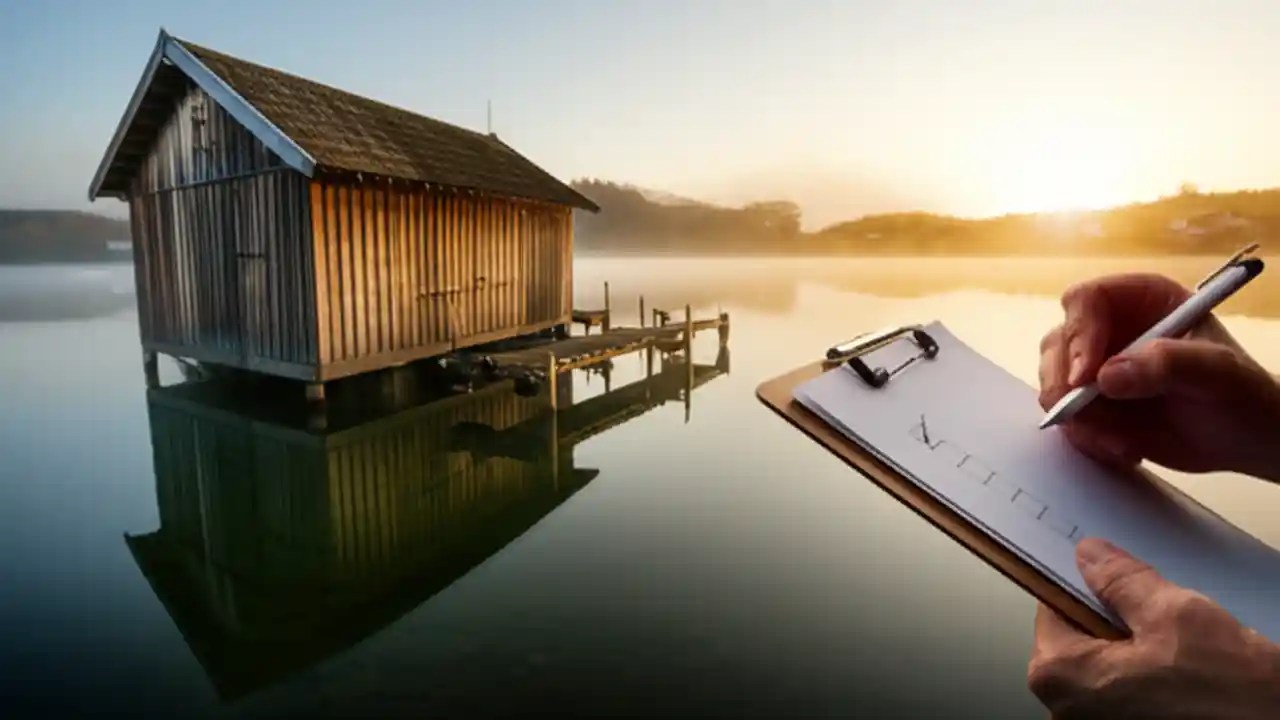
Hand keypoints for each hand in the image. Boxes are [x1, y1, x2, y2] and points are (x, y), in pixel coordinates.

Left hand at [1027, 538, 1279, 718]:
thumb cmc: (1229, 692)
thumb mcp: (1173, 614)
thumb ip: (1120, 581)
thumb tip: (1090, 556)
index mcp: (1058, 675)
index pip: (1054, 607)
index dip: (1089, 587)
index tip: (1117, 581)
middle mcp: (1065, 710)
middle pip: (1079, 639)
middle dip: (1117, 622)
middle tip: (1162, 620)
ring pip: (1106, 666)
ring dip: (1138, 650)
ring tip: (1181, 651)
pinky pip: (1125, 693)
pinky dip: (1148, 677)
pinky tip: (1184, 674)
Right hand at [1039, 273, 1279, 479]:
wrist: (1244, 439)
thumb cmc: (1240, 395)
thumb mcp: (1217, 373)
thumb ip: (1168, 365)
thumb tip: (1107, 376)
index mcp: (1141, 302)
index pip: (1087, 301)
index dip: (1078, 333)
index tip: (1084, 375)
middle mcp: (1110, 329)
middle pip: (1057, 343)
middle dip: (1064, 383)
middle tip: (1082, 413)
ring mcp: (1097, 368)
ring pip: (1054, 383)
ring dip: (1081, 419)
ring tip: (1124, 442)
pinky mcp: (1092, 404)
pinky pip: (1068, 419)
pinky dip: (1089, 438)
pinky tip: (1126, 448)